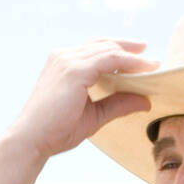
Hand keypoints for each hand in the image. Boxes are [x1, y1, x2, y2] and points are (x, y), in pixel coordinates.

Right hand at [3, 38, 157, 162]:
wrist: (31, 140)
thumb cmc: (56, 131)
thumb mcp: (93, 115)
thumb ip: (117, 104)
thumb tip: (145, 100)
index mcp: (62, 64)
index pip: (94, 48)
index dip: (119, 50)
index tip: (140, 56)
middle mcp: (64, 57)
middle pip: (103, 43)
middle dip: (128, 47)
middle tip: (150, 56)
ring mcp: (68, 61)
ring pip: (110, 49)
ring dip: (134, 56)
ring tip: (152, 64)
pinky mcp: (75, 70)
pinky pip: (111, 59)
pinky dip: (130, 63)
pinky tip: (145, 69)